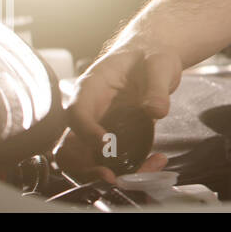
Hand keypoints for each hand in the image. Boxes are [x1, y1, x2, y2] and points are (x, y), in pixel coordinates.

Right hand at [53, 45, 180, 183]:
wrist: (155, 57)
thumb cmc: (150, 55)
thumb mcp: (159, 65)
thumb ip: (157, 87)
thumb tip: (156, 110)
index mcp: (92, 86)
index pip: (76, 112)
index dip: (86, 131)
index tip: (106, 143)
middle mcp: (90, 109)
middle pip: (70, 144)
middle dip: (84, 165)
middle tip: (110, 176)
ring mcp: (98, 126)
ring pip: (87, 158)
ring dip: (107, 172)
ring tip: (140, 172)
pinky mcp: (113, 137)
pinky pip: (111, 159)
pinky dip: (128, 168)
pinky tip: (153, 162)